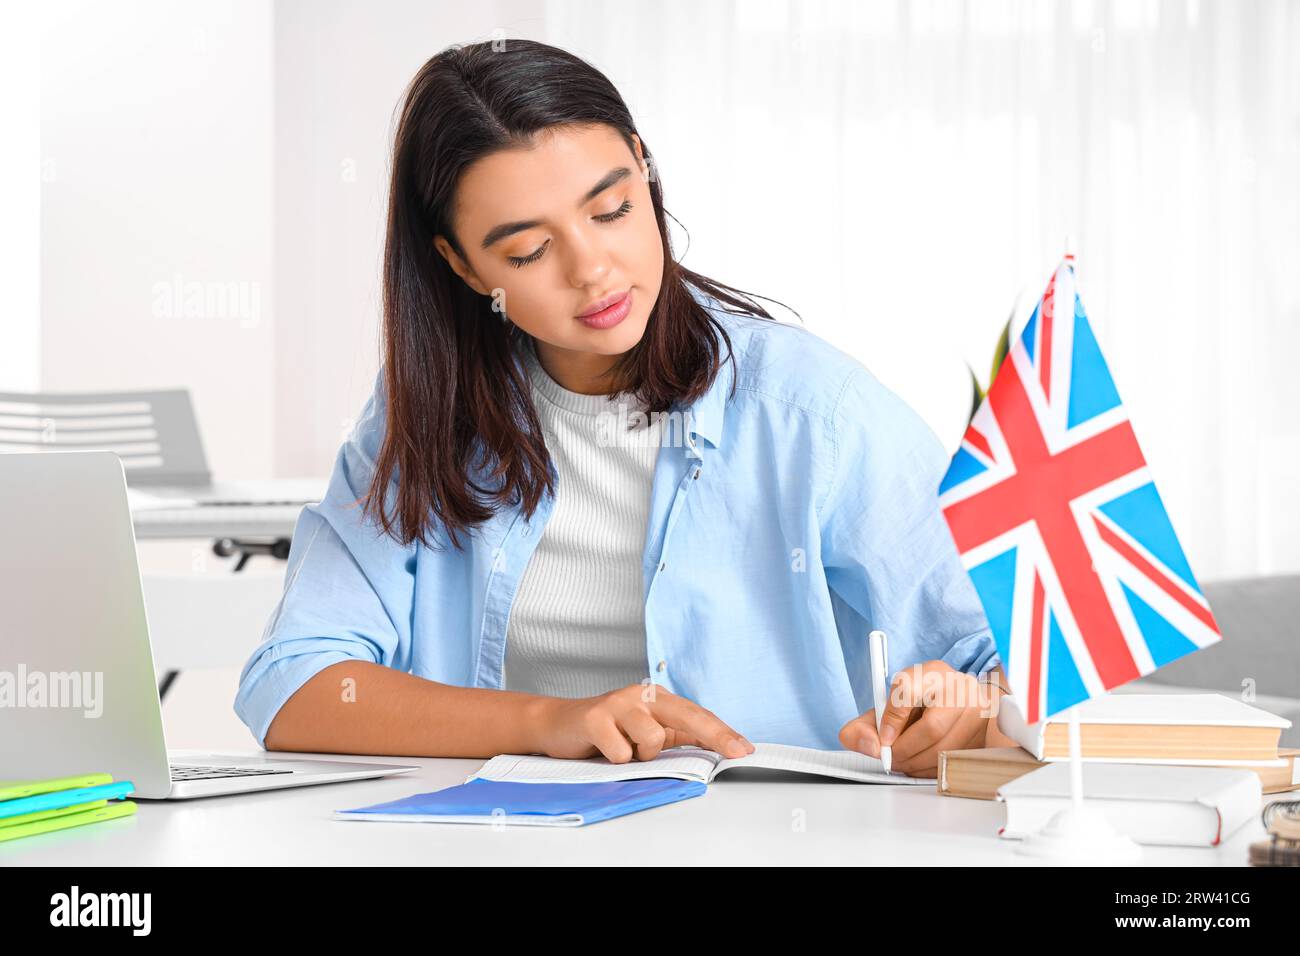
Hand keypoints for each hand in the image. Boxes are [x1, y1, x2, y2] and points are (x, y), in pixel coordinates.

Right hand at [532, 683, 754, 763]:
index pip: (697, 715)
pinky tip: (604, 749)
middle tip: (735, 752)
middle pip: (688, 715)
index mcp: (657, 699)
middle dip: (716, 735)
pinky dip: (616, 759)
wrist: (558, 723)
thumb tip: (713, 747)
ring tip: (625, 750)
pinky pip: (621, 751)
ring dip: (641, 755)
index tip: (744, 749)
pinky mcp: (596, 717)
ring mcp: (619, 703)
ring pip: (653, 738)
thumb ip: (675, 737)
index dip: (722, 732)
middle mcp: (641, 695)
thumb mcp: (644, 732)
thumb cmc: (606, 730)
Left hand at [838, 660, 1006, 777]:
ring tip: (902, 762)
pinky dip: (931, 769)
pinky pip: (954, 762)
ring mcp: (978, 714)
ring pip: (944, 748)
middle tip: (888, 757)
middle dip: (903, 750)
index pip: (909, 687)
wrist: (964, 701)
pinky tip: (920, 764)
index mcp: (933, 673)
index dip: (892, 716)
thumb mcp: (893, 703)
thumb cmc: (925, 701)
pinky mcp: (984, 737)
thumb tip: (862, 743)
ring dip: (916, 763)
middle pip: (931, 727)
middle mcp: (961, 689)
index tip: (883, 737)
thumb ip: (870, 721)